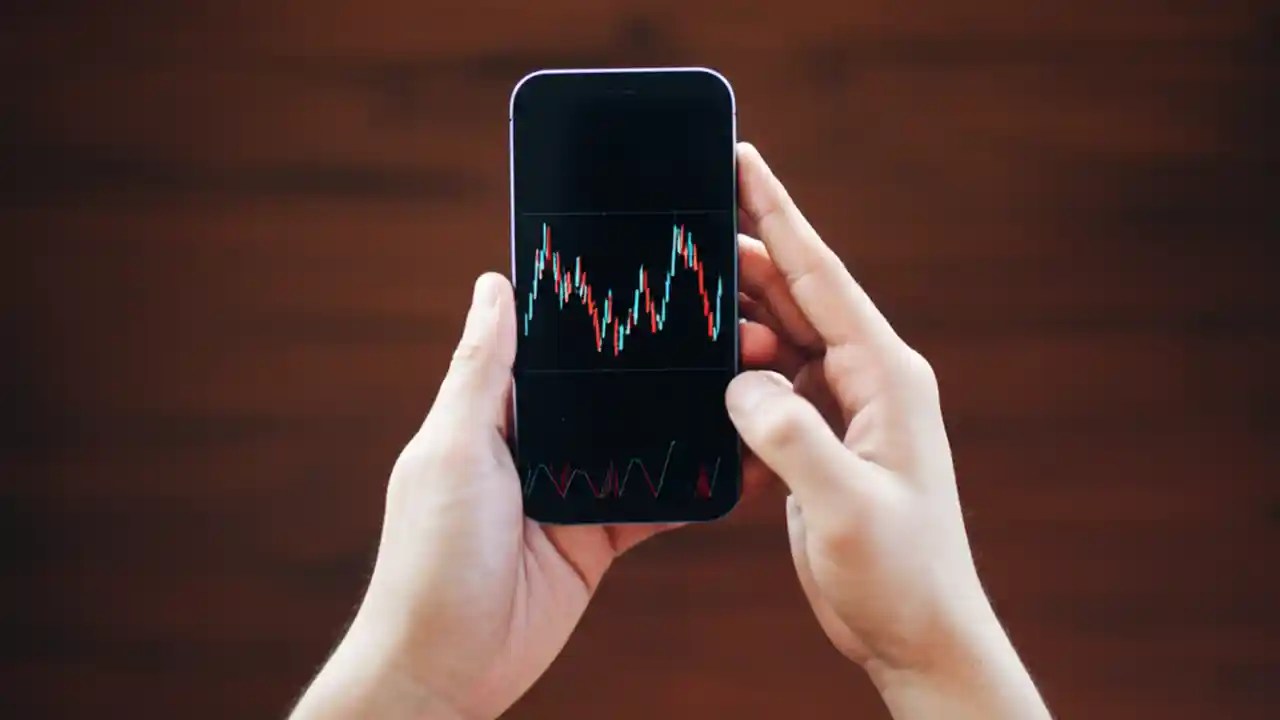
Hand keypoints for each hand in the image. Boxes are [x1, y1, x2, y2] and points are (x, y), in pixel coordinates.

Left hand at [292, 273, 774, 719]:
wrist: (445, 671)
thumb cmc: (429, 559)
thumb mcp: (453, 451)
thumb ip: (482, 371)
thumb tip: (493, 285)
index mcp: (494, 410)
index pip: (555, 343)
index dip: (604, 310)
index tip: (663, 277)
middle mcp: (533, 442)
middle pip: (609, 387)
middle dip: (666, 359)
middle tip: (737, 332)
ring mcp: (570, 490)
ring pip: (641, 439)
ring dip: (690, 415)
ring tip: (752, 381)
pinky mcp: (597, 537)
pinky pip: (655, 502)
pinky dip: (695, 486)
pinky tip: (740, 461)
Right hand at [728, 143, 1048, 717]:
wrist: (917, 633)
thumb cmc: (898, 574)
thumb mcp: (845, 507)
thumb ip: (792, 438)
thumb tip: (741, 381)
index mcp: (885, 376)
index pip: (823, 277)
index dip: (780, 215)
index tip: (745, 160)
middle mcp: (867, 380)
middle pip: (797, 296)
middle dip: (745, 251)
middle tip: (683, 216)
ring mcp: (844, 410)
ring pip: (781, 337)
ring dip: (737, 310)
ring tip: (681, 280)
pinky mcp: (822, 442)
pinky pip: (773, 384)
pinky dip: (737, 366)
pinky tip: (702, 358)